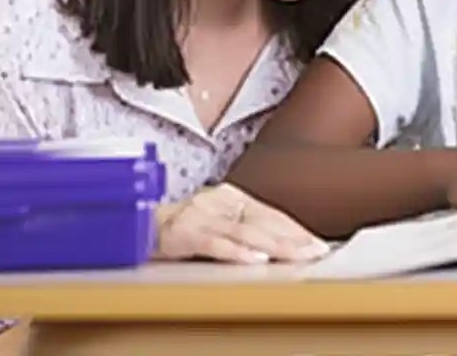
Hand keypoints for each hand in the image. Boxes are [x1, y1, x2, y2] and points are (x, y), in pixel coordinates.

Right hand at [154, 183, 329, 264]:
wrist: (138, 227)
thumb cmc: (183, 227)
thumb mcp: (219, 222)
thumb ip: (248, 229)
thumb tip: (286, 245)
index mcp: (231, 197)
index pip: (271, 214)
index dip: (296, 230)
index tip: (318, 244)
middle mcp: (218, 202)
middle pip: (262, 222)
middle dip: (293, 239)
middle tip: (316, 251)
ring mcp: (200, 216)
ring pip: (244, 232)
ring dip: (273, 245)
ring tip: (294, 255)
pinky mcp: (183, 233)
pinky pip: (214, 243)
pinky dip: (236, 252)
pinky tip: (254, 259)